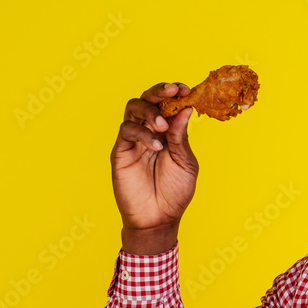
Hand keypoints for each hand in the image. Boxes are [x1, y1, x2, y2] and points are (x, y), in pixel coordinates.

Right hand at [110, 82, 198, 252]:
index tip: (187, 90)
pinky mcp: (121, 150)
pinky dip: (143, 133)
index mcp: (168, 132)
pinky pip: (127, 131)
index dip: (176, 94)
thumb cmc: (175, 192)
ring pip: (133, 108)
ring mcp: (134, 140)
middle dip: (160, 91)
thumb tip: (185, 109)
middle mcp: (149, 131)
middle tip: (173, 91)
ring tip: (163, 125)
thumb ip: (181, 137)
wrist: (159, 218)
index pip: (168, 105)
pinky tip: (156, 145)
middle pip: (148, 99)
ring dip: (149, 110)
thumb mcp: (185, 162)